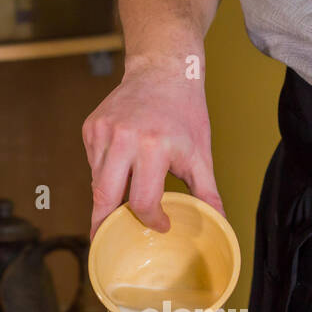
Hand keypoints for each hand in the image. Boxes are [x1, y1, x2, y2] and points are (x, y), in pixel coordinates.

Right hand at [82, 55, 223, 236]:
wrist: (162, 69)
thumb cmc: (185, 111)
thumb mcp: (200, 153)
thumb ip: (207, 192)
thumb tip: (220, 223)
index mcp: (154, 146)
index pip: (143, 200)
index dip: (150, 219)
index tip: (159, 225)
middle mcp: (124, 138)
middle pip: (105, 197)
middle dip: (104, 225)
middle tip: (108, 243)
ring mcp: (103, 132)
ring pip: (96, 183)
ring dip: (106, 200)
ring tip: (117, 212)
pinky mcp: (91, 128)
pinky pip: (93, 165)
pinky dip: (104, 175)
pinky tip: (120, 172)